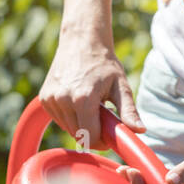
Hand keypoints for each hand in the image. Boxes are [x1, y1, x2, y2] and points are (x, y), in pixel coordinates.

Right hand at [40, 33, 143, 152]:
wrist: (82, 42)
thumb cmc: (105, 65)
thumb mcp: (121, 86)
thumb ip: (129, 111)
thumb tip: (140, 131)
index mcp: (82, 99)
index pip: (90, 136)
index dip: (102, 142)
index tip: (110, 136)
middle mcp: (62, 100)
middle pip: (78, 134)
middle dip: (93, 132)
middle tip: (105, 117)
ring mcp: (50, 99)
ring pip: (68, 128)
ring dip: (82, 125)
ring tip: (93, 105)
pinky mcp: (44, 98)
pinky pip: (60, 119)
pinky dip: (71, 117)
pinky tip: (79, 101)